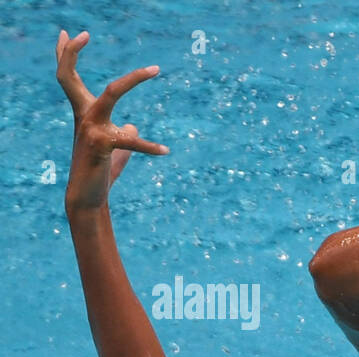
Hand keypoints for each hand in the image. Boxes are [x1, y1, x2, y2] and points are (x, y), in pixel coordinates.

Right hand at [56, 30, 168, 210]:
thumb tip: (133, 127)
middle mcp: (83, 116)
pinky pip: (130, 141)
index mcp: (84, 112)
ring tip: (154, 68)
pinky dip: (149, 147)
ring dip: (132, 79)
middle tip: (81, 32)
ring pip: (111, 94)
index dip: (68, 54)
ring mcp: (90, 129)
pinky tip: (166, 151)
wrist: (89, 197)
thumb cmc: (102, 171)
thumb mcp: (117, 148)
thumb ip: (125, 134)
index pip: (69, 77)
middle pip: (68, 76)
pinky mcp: (101, 146)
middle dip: (71, 52)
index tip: (72, 33)